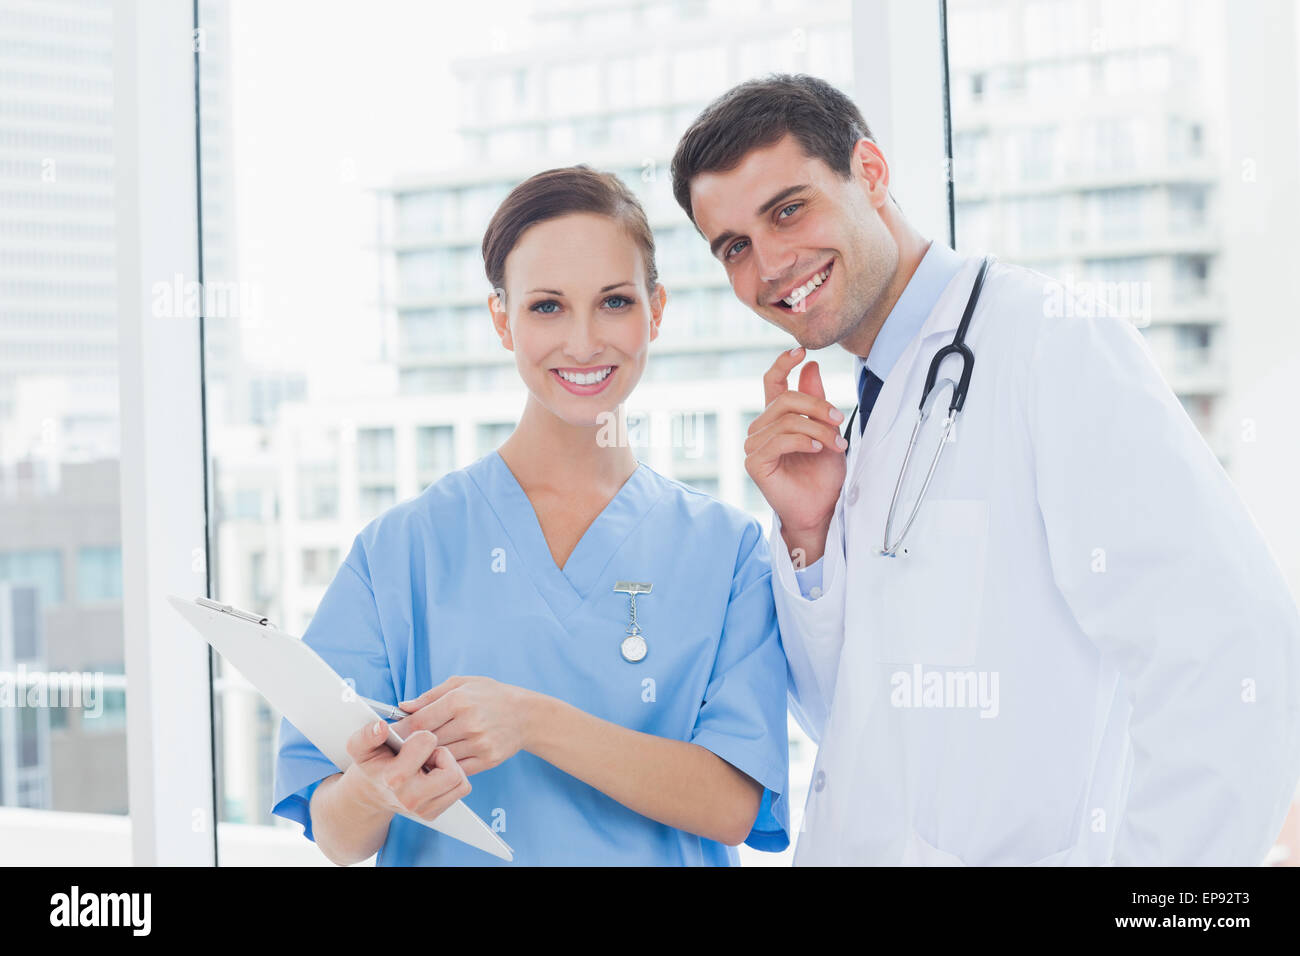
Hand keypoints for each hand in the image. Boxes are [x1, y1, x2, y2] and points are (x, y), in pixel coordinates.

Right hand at [341, 720, 469, 821]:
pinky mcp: (433, 814)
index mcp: (394, 778)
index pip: (428, 743)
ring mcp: (423, 810)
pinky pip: (460, 789)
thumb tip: (381, 727)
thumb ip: (367, 734)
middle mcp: (410, 799)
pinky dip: (453, 778)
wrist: (371, 793)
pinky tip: (435, 775)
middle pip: (451, 771)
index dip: (423, 737)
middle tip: (426, 755)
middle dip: (442, 755)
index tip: (411, 742)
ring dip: (450, 767)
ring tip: (430, 765)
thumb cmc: (372, 765)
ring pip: (460, 781)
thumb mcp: (361, 747)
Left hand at [395, 676, 534, 775]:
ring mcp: (479, 743)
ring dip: (425, 759)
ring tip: (416, 756)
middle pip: (427, 741)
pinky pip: (457, 769)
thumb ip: (430, 696)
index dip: (400, 730)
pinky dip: (444, 768)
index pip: (419, 721)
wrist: (525, 714)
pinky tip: (438, 763)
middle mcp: (469, 722)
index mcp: (459, 700)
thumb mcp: (461, 684)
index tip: (389, 735)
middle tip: (396, 749)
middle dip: (409, 746)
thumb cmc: (491, 695)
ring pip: (440, 757)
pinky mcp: (487, 760)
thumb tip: (403, 707)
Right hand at [745, 347, 847, 550]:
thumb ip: (816, 400)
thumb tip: (810, 365)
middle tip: (840, 420)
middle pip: (787, 398)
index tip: (801, 350)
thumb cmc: (823, 474)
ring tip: (836, 444)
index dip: (783, 363)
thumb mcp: (827, 429)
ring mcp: (754, 445)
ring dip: (817, 428)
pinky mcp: (754, 462)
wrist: (822, 509)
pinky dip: (804, 441)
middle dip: (818, 406)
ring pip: (787, 419)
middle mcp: (761, 428)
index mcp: (776, 417)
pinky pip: (780, 440)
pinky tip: (818, 449)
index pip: (772, 381)